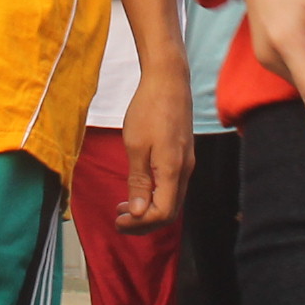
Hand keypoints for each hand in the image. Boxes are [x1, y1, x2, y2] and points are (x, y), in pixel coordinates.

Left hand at [112, 68, 192, 230]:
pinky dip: (155, 195)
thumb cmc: (149, 109)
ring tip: (123, 208)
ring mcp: (186, 162)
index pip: (163, 213)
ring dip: (148, 209)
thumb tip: (139, 213)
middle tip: (118, 220)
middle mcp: (185, 170)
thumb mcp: (136, 146)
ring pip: (172, 199)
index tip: (118, 222)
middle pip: (169, 212)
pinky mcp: (183, 155)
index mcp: (173, 170)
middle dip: (143, 222)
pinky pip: (172, 186)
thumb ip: (139, 182)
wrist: (168, 80)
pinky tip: (138, 188)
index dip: (140, 224)